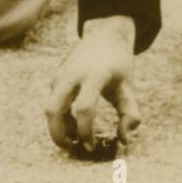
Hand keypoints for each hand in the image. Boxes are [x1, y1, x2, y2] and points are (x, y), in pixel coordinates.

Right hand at [45, 16, 141, 152]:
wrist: (106, 35)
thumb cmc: (119, 65)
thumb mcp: (129, 87)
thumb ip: (130, 114)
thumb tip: (124, 141)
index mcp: (95, 75)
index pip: (85, 108)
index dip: (86, 131)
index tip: (91, 146)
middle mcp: (73, 73)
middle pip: (53, 109)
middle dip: (57, 134)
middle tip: (70, 148)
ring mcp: (61, 74)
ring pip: (50, 107)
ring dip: (59, 126)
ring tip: (76, 136)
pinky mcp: (56, 76)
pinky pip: (53, 101)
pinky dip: (61, 117)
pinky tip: (74, 122)